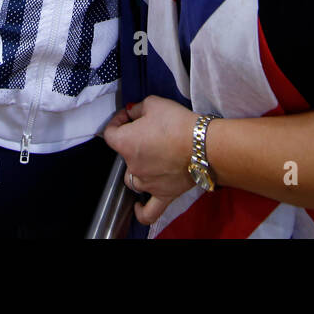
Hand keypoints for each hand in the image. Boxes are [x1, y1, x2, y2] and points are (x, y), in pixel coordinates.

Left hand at [103, 96, 199, 225]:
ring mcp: (146, 183)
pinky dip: (141, 210)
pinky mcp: (163, 194)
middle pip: (123, 155)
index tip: (128, 116)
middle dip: (132, 142)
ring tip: (150, 159)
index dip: (117, 121)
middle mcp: (131, 166)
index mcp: (125, 143)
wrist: (202, 145)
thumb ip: (137, 109)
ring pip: (132, 179)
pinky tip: (138, 206)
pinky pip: (148, 210)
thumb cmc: (177, 123)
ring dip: (137, 169)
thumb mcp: (153, 103)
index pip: (110, 133)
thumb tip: (132, 114)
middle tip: (149, 132)